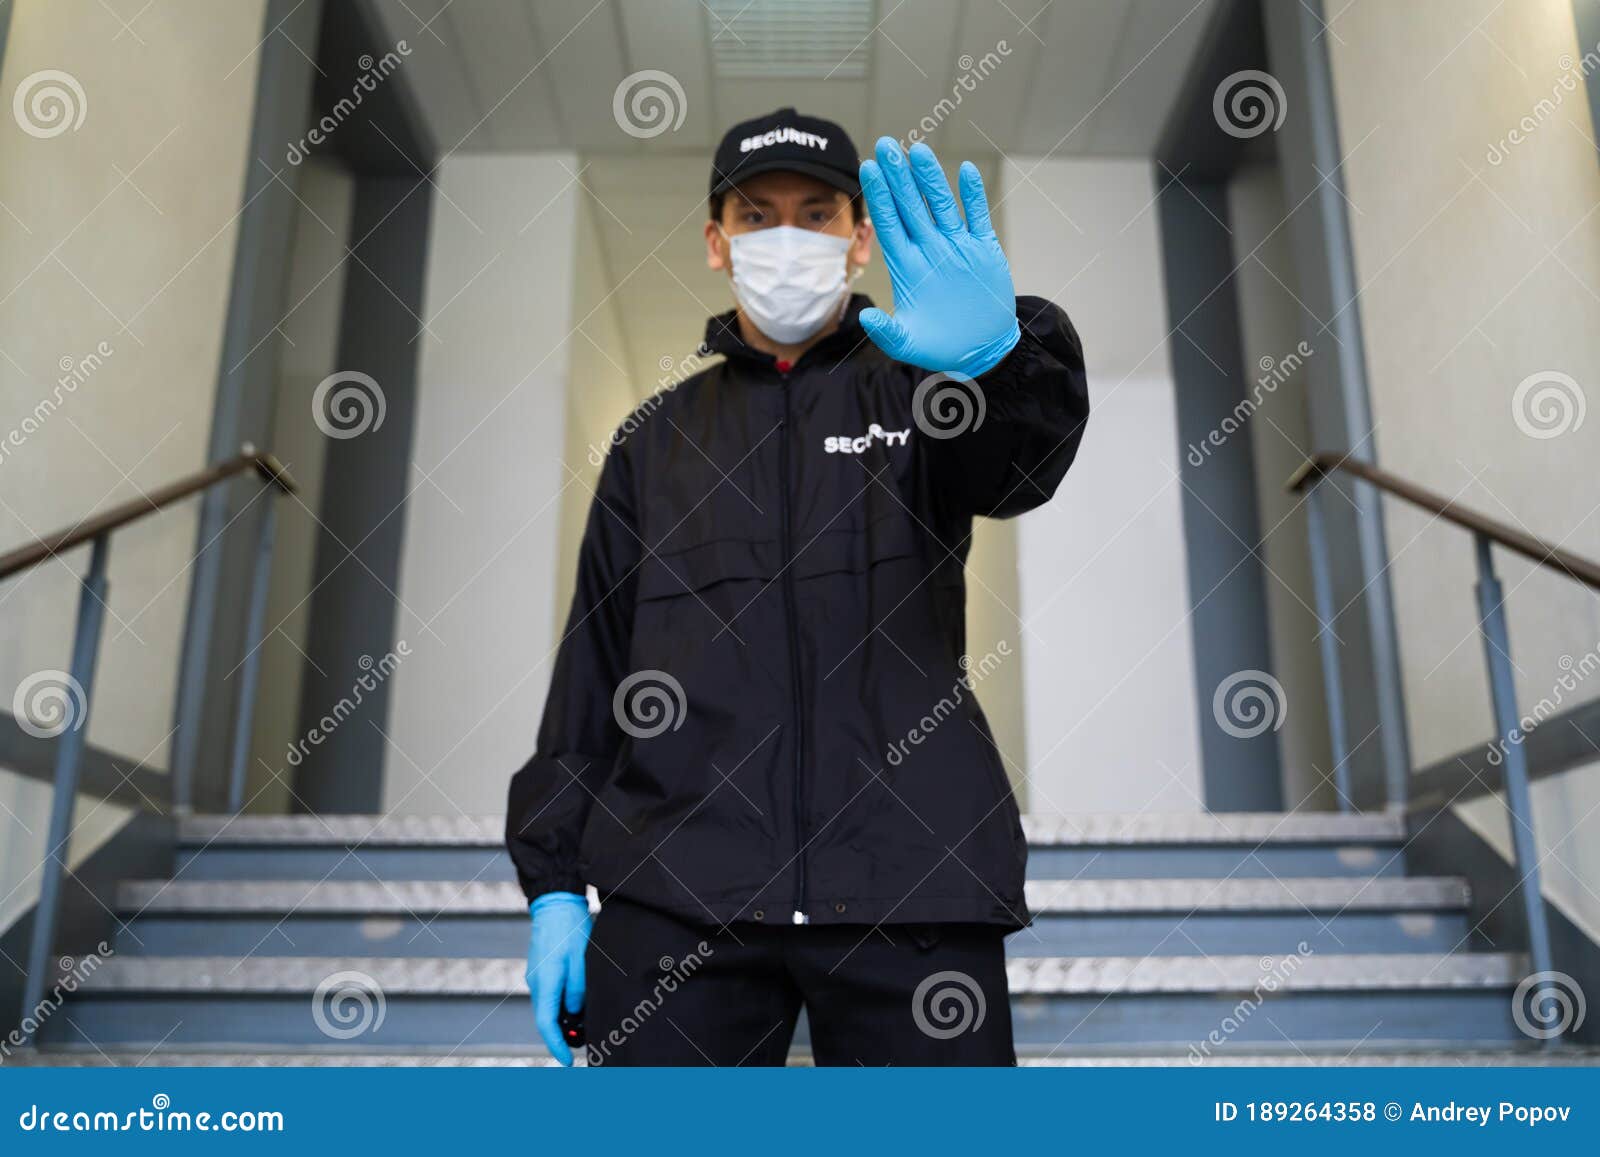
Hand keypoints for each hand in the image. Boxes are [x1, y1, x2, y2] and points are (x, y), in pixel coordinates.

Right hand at [526, 891, 590, 1064]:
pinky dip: (562, 1004)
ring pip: (549, 1007)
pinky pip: (550, 995)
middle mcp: (536, 983)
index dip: (557, 1046)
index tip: (568, 1063)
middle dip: (563, 1035)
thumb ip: (579, 991)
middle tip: (584, 1044)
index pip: (546, 1024)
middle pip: (547, 1019)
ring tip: (585, 1024)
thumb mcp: (582, 961)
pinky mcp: (540, 970)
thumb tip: (575, 1013)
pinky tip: (578, 1003)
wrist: (555, 903)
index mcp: (545, 982)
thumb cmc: (571, 929)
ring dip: (563, 1019)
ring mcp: (536, 976)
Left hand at [857, 138, 1020, 377]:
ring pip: (941, 204)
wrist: (982, 349)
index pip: (889, 223)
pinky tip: (965, 171)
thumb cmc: (941, 347)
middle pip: (911, 205)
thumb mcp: (908, 345)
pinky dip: (972, 195)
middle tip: (886, 144)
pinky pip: (977, 216)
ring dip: (930, 178)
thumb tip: (864, 318)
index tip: (868, 167)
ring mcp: (956, 247)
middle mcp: (929, 250)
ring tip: (917, 149)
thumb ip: (886, 333)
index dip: (879, 196)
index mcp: (907, 267)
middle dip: (898, 176)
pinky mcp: (983, 250)